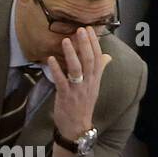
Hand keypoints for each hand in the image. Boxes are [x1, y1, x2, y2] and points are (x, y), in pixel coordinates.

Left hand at [46, 26, 110, 145]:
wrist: (77, 126)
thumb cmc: (83, 105)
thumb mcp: (94, 86)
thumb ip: (99, 70)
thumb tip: (107, 56)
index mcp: (95, 79)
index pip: (97, 57)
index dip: (93, 43)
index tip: (89, 29)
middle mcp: (89, 82)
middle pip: (89, 60)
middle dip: (85, 44)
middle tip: (80, 29)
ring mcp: (77, 89)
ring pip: (76, 69)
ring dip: (71, 54)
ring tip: (65, 40)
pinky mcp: (66, 96)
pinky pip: (61, 81)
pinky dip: (56, 69)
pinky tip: (51, 59)